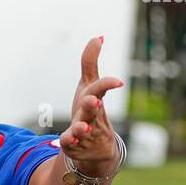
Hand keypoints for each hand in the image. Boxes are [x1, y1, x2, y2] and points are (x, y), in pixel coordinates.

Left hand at [59, 36, 124, 178]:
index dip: (107, 84)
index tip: (118, 82)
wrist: (96, 148)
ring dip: (81, 128)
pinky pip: (70, 144)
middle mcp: (91, 116)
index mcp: (93, 99)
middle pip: (91, 111)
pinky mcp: (73, 145)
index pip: (100, 89)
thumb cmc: (91, 110)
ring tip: (82, 128)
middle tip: (94, 102)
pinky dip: (69, 142)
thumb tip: (98, 36)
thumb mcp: (88, 85)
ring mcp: (84, 132)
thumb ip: (90, 62)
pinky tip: (67, 140)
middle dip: (91, 106)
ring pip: (82, 130)